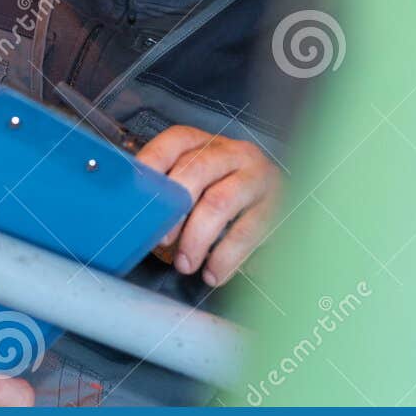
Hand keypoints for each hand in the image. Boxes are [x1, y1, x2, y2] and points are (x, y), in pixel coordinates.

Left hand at [135, 124, 281, 286]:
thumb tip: (135, 215)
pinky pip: (248, 231)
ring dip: (197, 239)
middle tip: (162, 241)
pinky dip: (226, 257)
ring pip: (219, 202)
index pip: (173, 143)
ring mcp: (257, 177)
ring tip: (185, 265)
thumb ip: (169, 190)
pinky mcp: (277, 205)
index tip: (139, 198)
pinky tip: (213, 273)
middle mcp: (233, 153)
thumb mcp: (196, 182)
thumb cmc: (222, 191)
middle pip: (196, 172)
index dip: (152, 167)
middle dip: (174, 210)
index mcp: (205, 142)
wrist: (280, 200)